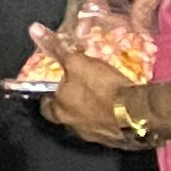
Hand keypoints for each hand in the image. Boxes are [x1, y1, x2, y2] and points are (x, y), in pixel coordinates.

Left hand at [27, 22, 158, 146]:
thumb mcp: (77, 62)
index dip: (47, 94)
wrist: (137, 112)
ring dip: (88, 109)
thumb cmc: (101, 87)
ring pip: (85, 120)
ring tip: (96, 93)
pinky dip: (105, 116)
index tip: (53, 84)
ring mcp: (94, 136)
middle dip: (68, 101)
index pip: (44, 106)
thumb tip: (34, 29)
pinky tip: (113, 105)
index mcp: (59, 111)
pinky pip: (104, 126)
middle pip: (65, 114)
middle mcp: (73, 127)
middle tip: (76, 87)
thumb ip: (56, 48)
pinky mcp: (113, 140)